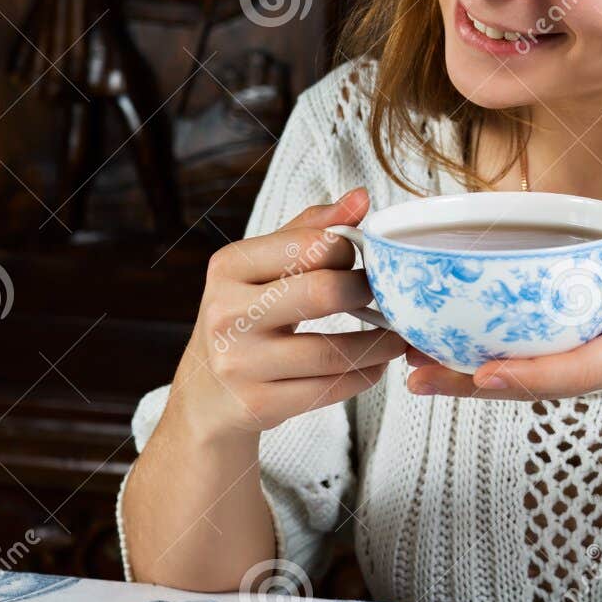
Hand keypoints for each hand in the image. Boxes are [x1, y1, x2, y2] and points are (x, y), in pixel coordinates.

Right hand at [167, 187, 403, 439]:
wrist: (205, 395)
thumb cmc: (245, 318)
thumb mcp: (262, 269)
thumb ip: (310, 230)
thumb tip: (361, 197)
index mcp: (229, 267)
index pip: (310, 245)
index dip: (350, 251)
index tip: (365, 260)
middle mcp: (226, 313)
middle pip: (324, 293)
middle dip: (368, 293)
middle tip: (389, 297)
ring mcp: (239, 363)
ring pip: (334, 351)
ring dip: (381, 344)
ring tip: (397, 336)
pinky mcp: (257, 404)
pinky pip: (330, 389)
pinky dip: (364, 375)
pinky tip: (374, 365)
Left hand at [403, 230, 601, 403]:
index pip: (576, 369)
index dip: (525, 372)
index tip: (480, 371)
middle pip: (533, 385)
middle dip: (471, 382)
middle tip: (410, 373)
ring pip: (530, 381)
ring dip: (473, 376)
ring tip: (414, 363)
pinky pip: (544, 367)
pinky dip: (499, 363)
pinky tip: (465, 349)